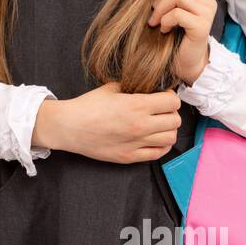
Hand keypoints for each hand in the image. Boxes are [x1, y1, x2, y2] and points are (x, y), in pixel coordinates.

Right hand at [32, 83, 181, 163]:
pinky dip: (161, 146)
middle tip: (161, 111)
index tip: (163, 97)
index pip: (173, 102)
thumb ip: (132, 87)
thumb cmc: (87, 106)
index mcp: (137, 105)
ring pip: (171, 138)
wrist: (69, 127)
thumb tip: (146, 88)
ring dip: (168, 130)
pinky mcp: (129, 157)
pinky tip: (154, 139)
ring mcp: (136, 143)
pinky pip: (158, 154)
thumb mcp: (111, 88)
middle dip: (171, 113)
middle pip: (175, 121)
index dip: (170, 97)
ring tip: (159, 126)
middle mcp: (140, 125)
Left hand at [148, 0, 215, 85]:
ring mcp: (206, 12)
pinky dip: (165, 21)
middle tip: (154, 7)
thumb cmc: (177, 33)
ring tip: (155, 20)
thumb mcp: (174, 8)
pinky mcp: (201, 26)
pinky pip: (177, 14)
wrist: (187, 61)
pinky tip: (164, 30)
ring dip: (160, 8)